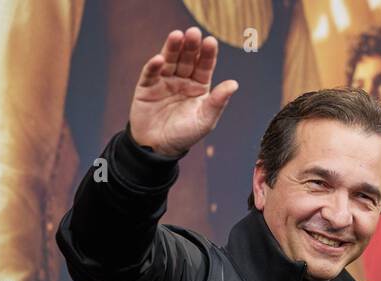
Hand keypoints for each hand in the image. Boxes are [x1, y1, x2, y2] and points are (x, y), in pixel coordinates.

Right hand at [128, 28, 238, 157]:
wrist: (159, 148)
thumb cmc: (185, 135)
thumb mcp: (205, 120)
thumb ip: (218, 102)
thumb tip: (234, 84)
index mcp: (198, 86)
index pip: (204, 66)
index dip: (207, 54)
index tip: (211, 41)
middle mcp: (182, 80)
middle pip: (187, 59)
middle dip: (190, 46)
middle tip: (193, 33)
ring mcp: (164, 81)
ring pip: (169, 61)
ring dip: (172, 48)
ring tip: (177, 35)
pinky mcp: (146, 87)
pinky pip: (150, 74)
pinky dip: (153, 66)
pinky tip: (159, 59)